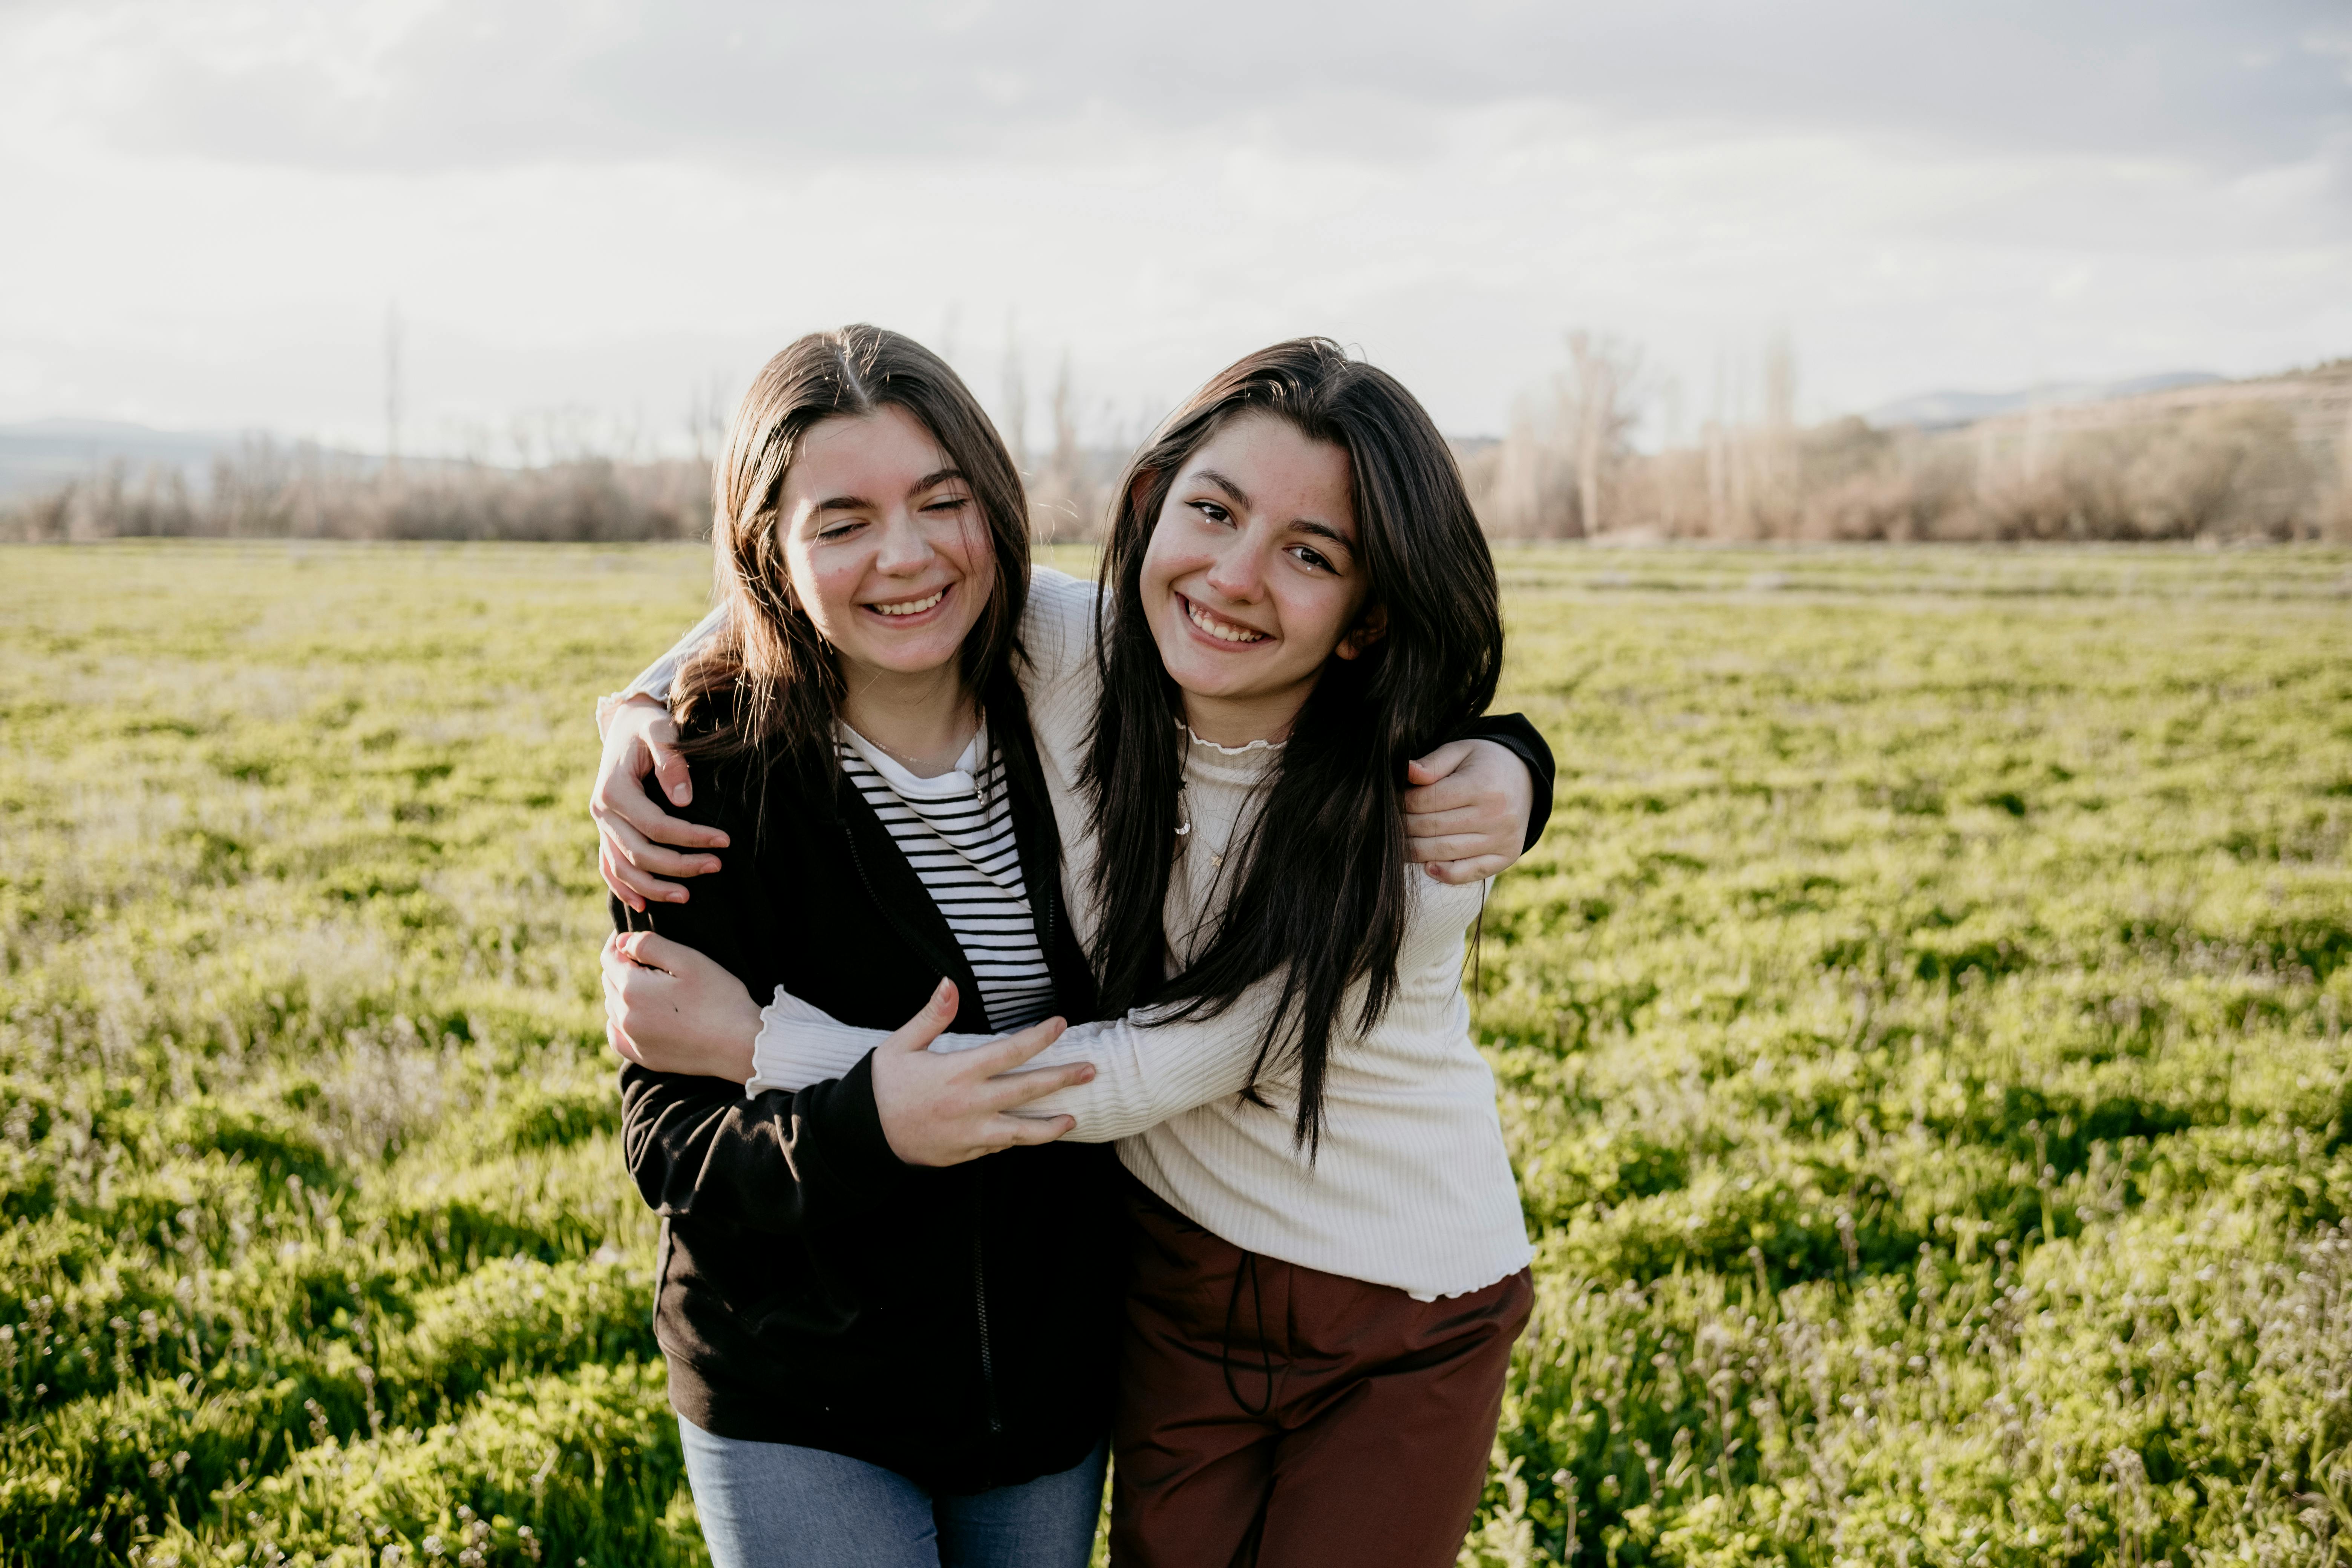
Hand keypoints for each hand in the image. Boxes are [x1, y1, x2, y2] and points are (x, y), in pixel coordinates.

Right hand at [592, 696, 728, 910]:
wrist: (626, 724)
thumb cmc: (648, 726)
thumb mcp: (661, 731)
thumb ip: (670, 760)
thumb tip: (683, 800)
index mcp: (614, 790)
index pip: (656, 825)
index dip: (691, 837)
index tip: (724, 841)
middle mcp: (601, 811)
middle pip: (640, 852)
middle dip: (679, 865)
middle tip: (716, 867)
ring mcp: (601, 825)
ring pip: (622, 868)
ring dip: (653, 887)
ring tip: (687, 897)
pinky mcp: (605, 831)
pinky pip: (608, 867)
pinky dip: (623, 888)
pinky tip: (643, 905)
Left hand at [602, 931, 763, 1079]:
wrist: (741, 1044)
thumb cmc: (719, 997)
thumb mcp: (688, 960)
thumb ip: (649, 945)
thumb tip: (620, 942)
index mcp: (632, 989)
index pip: (609, 958)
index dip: (618, 941)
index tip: (629, 934)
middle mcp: (625, 1017)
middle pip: (609, 981)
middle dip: (621, 965)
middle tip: (644, 956)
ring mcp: (633, 1040)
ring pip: (612, 1006)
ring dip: (621, 990)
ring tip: (646, 982)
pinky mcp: (644, 1057)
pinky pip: (616, 1036)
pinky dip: (618, 1022)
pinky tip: (632, 1015)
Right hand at [870, 980, 1095, 1166]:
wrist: (865, 1135)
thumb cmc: (884, 1086)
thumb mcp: (901, 1045)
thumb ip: (932, 1015)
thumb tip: (949, 982)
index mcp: (958, 1072)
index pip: (1010, 1052)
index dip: (1039, 1037)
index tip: (1061, 1024)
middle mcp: (971, 1104)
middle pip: (1027, 1091)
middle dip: (1062, 1079)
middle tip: (1090, 1070)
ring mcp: (971, 1133)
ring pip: (1022, 1132)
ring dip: (1051, 1125)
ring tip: (1074, 1117)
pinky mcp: (967, 1152)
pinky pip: (1001, 1145)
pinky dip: (1021, 1139)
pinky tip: (1036, 1132)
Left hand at [1403, 737, 1534, 883]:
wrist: (1525, 779)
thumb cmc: (1484, 763)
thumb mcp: (1461, 751)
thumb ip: (1433, 763)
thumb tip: (1407, 771)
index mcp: (1482, 785)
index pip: (1428, 800)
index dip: (1402, 803)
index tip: (1391, 802)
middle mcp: (1496, 814)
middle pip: (1433, 827)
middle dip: (1404, 826)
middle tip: (1388, 825)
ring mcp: (1502, 838)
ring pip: (1445, 851)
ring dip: (1415, 850)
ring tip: (1397, 844)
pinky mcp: (1506, 856)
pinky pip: (1469, 872)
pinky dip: (1445, 874)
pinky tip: (1427, 867)